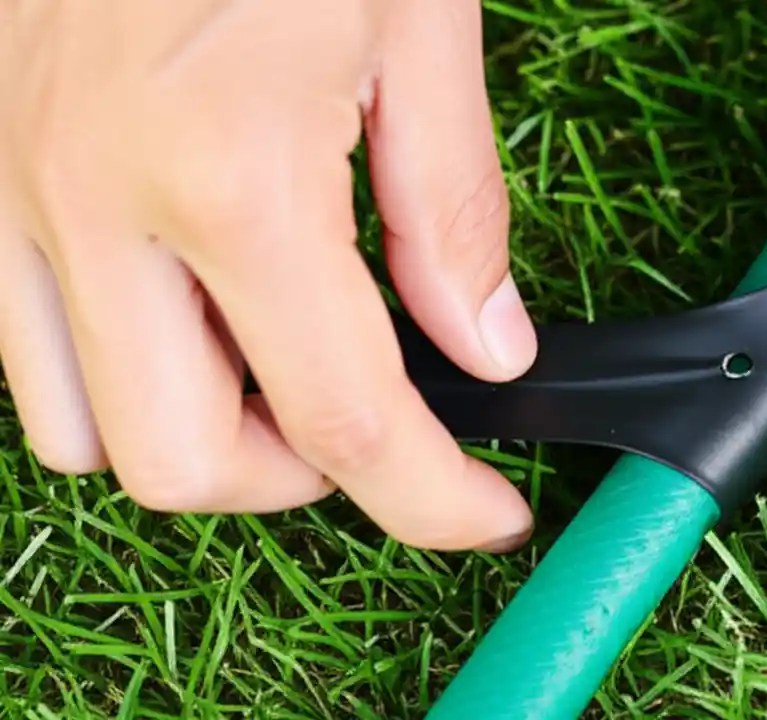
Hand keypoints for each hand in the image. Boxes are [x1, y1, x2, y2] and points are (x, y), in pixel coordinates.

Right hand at [0, 2, 537, 550]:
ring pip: (82, 431)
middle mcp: (90, 204)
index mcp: (228, 173)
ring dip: (199, 429)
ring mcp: (4, 192)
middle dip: (301, 474)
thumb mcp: (415, 23)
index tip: (482, 514)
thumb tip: (484, 348)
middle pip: (186, 467)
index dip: (431, 498)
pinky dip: (119, 366)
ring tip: (276, 356)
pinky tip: (191, 300)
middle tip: (373, 415)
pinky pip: (22, 345)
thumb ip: (451, 208)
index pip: (347, 418)